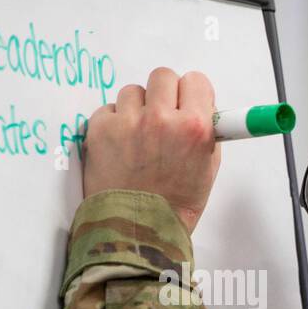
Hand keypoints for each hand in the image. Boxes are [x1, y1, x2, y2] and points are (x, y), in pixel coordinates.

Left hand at [81, 67, 220, 234]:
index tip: (186, 104)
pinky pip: (108, 109)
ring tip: (137, 139)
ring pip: (133, 92)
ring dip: (136, 109)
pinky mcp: (100, 130)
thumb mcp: (207, 169)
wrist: (136, 232)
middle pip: (162, 76)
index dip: (190, 94)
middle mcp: (161, 120)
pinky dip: (113, 123)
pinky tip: (119, 147)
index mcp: (194, 127)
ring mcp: (128, 123)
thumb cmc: (173, 206)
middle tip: (161, 119)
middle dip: (163, 95)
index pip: (195, 80)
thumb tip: (202, 107)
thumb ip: (207, 132)